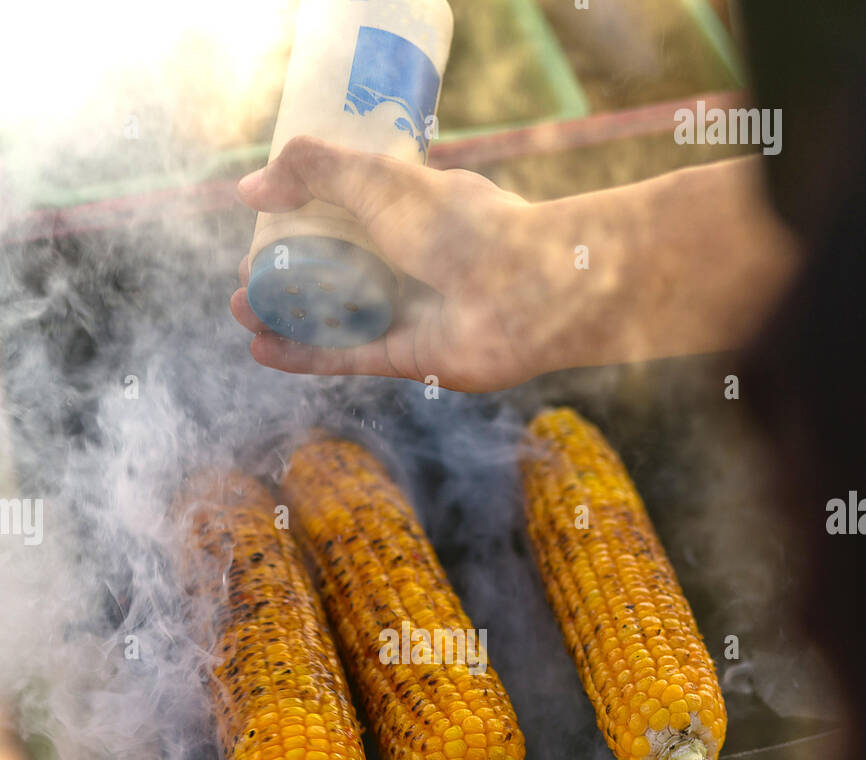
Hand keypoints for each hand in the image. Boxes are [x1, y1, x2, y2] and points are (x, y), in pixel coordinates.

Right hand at [231, 135, 549, 391]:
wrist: (523, 292)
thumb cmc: (460, 226)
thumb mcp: (379, 179)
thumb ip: (314, 170)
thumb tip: (248, 189)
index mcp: (406, 209)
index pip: (344, 209)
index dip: (300, 215)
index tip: (261, 218)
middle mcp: (406, 260)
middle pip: (330, 267)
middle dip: (281, 273)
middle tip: (243, 275)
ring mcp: (407, 310)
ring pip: (332, 315)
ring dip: (282, 314)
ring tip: (241, 308)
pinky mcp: (407, 356)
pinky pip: (345, 356)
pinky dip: (302, 355)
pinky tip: (260, 349)